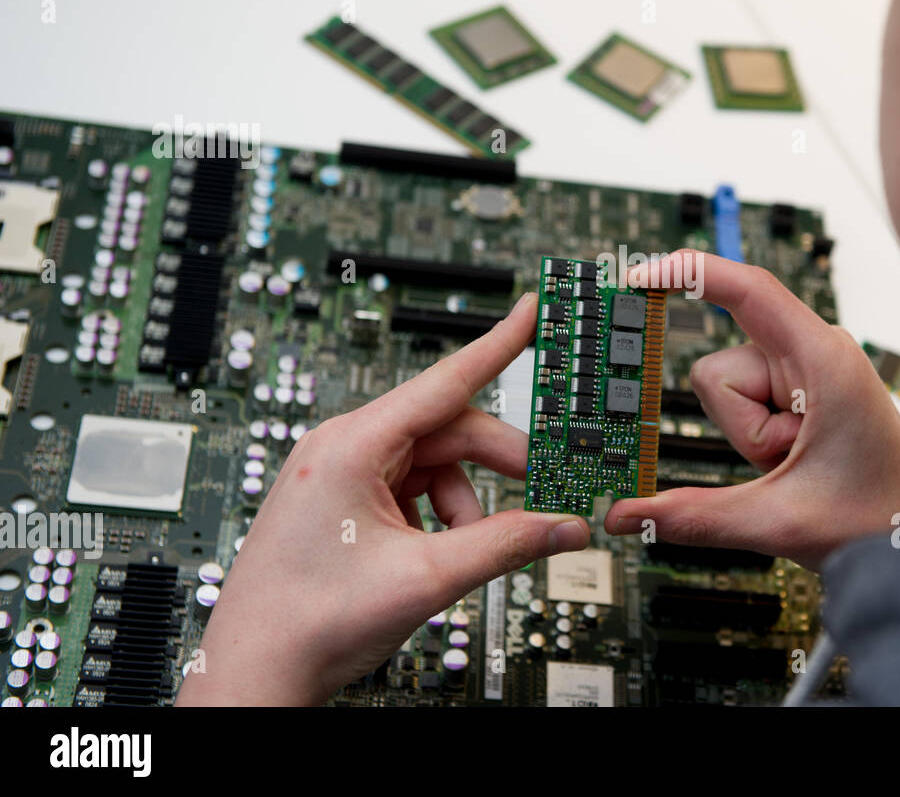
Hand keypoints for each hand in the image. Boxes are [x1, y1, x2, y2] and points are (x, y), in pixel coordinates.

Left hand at [176, 292, 589, 705]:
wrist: (257, 669)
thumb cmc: (308, 620)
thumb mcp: (425, 579)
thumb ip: (505, 546)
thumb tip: (562, 527)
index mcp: (352, 446)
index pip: (445, 380)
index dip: (497, 343)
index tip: (530, 309)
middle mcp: (345, 447)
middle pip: (450, 431)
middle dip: (499, 467)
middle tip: (545, 493)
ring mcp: (344, 473)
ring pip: (437, 464)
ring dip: (467, 505)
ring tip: (466, 552)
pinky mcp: (347, 499)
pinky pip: (415, 487)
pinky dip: (442, 517)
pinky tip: (438, 554)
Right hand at [606, 251, 899, 569]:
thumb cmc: (877, 517)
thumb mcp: (777, 521)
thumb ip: (695, 516)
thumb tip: (627, 515)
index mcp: (823, 359)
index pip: (747, 290)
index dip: (690, 273)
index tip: (642, 275)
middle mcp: (814, 352)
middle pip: (721, 366)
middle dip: (737, 424)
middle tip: (786, 460)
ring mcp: (806, 370)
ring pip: (726, 389)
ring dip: (749, 435)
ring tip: (795, 463)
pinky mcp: (799, 388)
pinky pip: (744, 402)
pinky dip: (755, 436)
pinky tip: (793, 459)